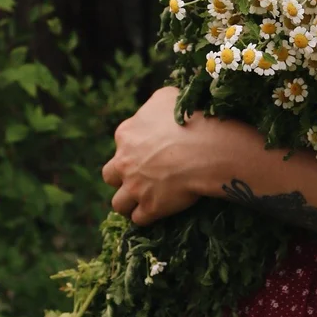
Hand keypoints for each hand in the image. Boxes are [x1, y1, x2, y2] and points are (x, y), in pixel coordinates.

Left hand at [101, 86, 227, 225]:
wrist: (207, 148)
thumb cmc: (190, 118)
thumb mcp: (167, 98)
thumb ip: (153, 106)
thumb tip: (153, 109)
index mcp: (126, 134)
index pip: (121, 144)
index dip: (134, 148)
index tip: (150, 149)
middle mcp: (124, 162)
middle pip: (110, 175)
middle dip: (121, 176)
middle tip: (140, 175)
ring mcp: (135, 188)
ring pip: (119, 203)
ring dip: (129, 202)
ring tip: (143, 200)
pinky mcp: (150, 207)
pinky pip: (140, 219)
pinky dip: (147, 216)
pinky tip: (158, 210)